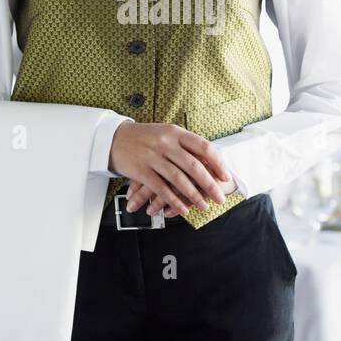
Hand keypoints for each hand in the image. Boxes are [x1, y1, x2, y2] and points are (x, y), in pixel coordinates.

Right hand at [108, 122, 231, 217]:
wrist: (114, 138)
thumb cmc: (145, 137)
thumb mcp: (167, 133)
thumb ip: (186, 144)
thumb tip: (211, 160)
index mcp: (176, 132)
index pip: (203, 147)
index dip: (217, 163)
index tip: (225, 177)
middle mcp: (166, 143)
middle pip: (194, 166)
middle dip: (210, 184)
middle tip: (220, 197)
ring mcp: (153, 157)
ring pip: (179, 179)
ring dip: (194, 195)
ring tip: (204, 206)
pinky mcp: (141, 171)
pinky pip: (161, 189)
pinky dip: (174, 200)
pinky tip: (184, 208)